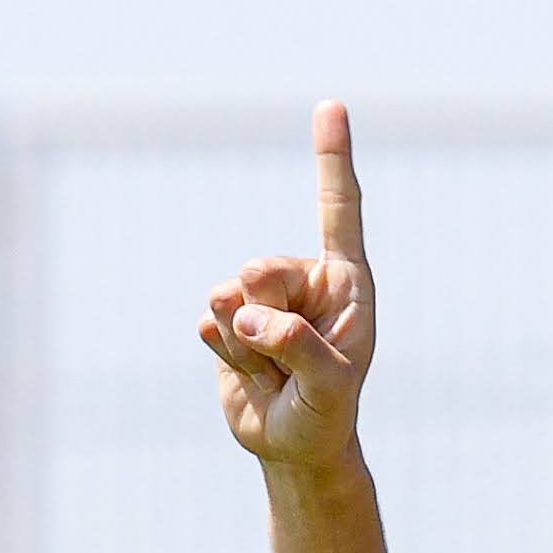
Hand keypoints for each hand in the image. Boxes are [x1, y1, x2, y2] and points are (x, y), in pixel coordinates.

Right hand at [201, 100, 376, 466]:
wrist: (294, 446)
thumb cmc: (327, 413)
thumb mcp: (329, 387)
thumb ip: (298, 347)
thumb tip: (245, 316)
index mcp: (344, 280)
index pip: (339, 210)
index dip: (332, 158)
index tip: (331, 105)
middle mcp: (302, 279)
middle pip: (260, 267)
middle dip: (264, 320)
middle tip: (285, 361)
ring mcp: (261, 298)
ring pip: (227, 294)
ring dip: (245, 347)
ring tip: (271, 372)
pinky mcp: (226, 320)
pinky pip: (208, 323)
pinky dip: (226, 358)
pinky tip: (250, 375)